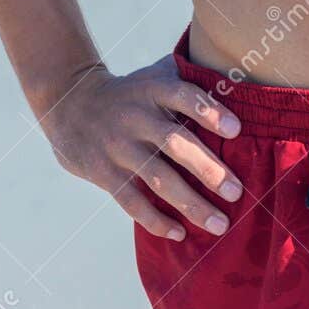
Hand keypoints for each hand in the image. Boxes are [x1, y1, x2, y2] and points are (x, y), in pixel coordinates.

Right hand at [38, 56, 243, 241]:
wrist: (71, 101)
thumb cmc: (131, 92)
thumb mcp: (153, 75)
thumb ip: (188, 76)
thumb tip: (238, 77)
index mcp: (153, 89)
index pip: (184, 96)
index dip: (210, 112)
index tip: (236, 130)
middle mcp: (136, 116)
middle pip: (175, 143)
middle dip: (208, 170)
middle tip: (236, 192)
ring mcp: (118, 146)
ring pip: (157, 178)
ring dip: (190, 203)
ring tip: (219, 224)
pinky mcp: (103, 172)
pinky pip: (132, 200)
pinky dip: (155, 220)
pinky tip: (179, 233)